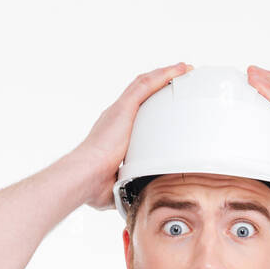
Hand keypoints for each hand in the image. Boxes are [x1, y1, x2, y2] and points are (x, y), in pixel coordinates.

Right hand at [77, 63, 192, 210]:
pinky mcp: (123, 108)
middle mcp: (115, 117)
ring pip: (145, 84)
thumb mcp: (117, 186)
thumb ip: (129, 188)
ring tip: (184, 69)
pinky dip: (164, 75)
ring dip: (166, 75)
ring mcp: (119, 111)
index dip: (150, 106)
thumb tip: (139, 200)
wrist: (85, 176)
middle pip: (141, 94)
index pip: (135, 115)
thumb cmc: (95, 185)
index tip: (164, 105)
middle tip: (179, 79)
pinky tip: (179, 69)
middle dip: (160, 84)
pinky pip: (147, 85)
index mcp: (113, 134)